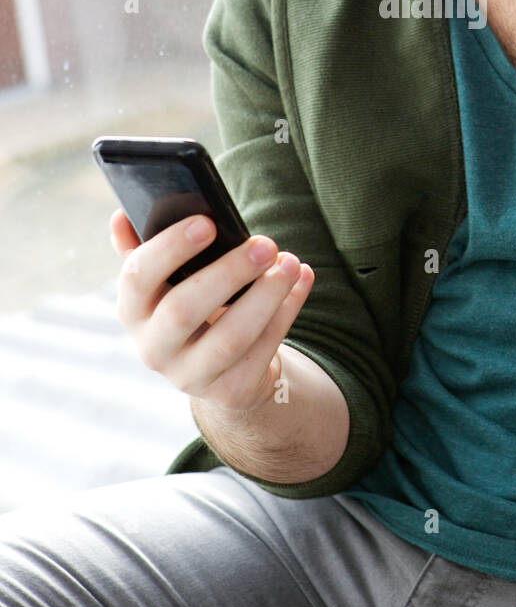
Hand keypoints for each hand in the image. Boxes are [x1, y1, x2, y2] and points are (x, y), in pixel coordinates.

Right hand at [110, 209, 313, 412]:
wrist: (221, 371)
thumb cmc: (194, 306)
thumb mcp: (166, 283)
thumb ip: (145, 247)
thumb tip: (122, 216)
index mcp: (133, 311)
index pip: (137, 277)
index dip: (169, 249)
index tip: (207, 222)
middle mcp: (154, 348)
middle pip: (185, 310)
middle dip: (228, 273)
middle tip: (265, 244)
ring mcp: (191, 376)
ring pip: (231, 337)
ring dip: (266, 296)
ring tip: (291, 263)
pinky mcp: (230, 391)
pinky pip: (264, 350)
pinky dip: (288, 311)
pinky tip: (303, 280)